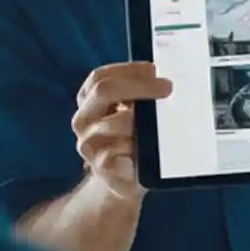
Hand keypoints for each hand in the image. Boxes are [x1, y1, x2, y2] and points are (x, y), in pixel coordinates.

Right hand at [72, 62, 171, 200]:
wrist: (125, 180)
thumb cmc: (132, 139)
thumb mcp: (133, 112)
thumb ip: (139, 94)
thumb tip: (163, 78)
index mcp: (88, 101)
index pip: (100, 77)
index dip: (128, 70)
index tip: (155, 70)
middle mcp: (82, 120)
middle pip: (104, 91)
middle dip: (139, 86)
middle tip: (167, 88)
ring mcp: (88, 145)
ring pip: (118, 122)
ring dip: (143, 123)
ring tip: (161, 128)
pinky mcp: (100, 168)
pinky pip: (122, 151)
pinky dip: (138, 150)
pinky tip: (148, 153)